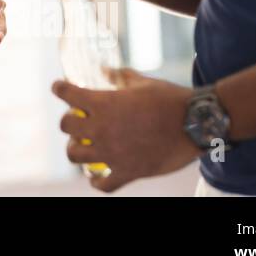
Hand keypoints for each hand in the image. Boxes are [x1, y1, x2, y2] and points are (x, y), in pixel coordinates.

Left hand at [52, 70, 200, 192]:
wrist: (196, 123)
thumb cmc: (170, 98)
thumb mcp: (142, 82)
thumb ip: (119, 76)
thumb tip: (104, 70)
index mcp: (102, 102)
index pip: (66, 94)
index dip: (60, 88)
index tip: (59, 88)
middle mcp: (102, 128)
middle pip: (65, 127)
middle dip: (69, 122)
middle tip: (78, 121)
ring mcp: (112, 152)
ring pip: (75, 156)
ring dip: (76, 150)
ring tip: (84, 146)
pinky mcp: (128, 172)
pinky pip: (102, 185)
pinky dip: (96, 181)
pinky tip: (97, 176)